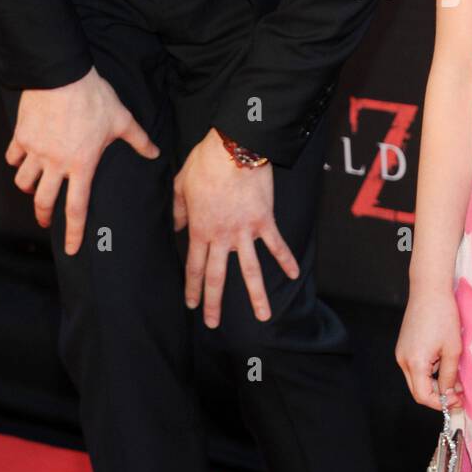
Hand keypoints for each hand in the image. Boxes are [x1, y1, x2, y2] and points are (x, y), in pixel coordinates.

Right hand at [5, 66, 159, 255]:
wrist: (62, 76)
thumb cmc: (94, 98)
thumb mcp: (122, 120)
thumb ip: (138, 140)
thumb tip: (155, 153)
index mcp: (81, 165)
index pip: (76, 208)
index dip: (73, 232)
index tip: (71, 249)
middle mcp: (56, 163)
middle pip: (43, 201)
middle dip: (43, 215)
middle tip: (44, 220)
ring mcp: (35, 151)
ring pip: (24, 181)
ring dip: (28, 188)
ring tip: (33, 188)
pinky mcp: (21, 136)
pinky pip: (13, 157)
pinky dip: (15, 162)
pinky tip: (20, 160)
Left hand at [175, 129, 298, 326]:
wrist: (235, 149)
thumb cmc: (206, 163)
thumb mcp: (181, 185)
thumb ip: (178, 209)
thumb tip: (177, 226)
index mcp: (200, 229)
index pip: (194, 266)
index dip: (192, 288)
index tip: (191, 305)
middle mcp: (222, 236)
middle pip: (217, 276)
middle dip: (214, 302)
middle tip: (213, 323)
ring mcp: (244, 231)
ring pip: (250, 270)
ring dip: (256, 295)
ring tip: (263, 317)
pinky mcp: (264, 221)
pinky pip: (276, 245)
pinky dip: (286, 259)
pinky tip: (294, 274)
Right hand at [396, 284, 463, 410]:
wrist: (429, 291)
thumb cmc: (443, 316)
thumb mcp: (453, 349)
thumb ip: (450, 376)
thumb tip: (450, 394)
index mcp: (415, 363)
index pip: (424, 396)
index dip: (441, 403)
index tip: (457, 401)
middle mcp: (403, 360)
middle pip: (418, 391)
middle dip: (438, 396)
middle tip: (458, 393)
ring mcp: (401, 353)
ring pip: (416, 380)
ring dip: (434, 384)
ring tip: (454, 377)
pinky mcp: (404, 346)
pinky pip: (415, 368)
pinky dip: (428, 372)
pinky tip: (443, 364)